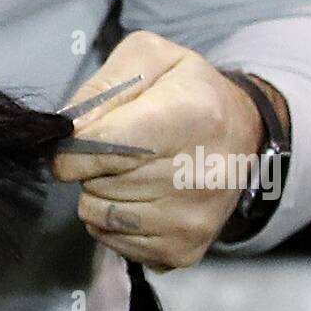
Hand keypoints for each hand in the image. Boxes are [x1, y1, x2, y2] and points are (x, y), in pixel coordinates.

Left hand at [51, 31, 266, 270]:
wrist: (243, 135)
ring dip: (101, 193)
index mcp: (192, 117)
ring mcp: (191, 220)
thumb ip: (101, 88)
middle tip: (122, 151)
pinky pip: (110, 239)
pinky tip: (142, 197)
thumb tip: (68, 132)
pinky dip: (114, 219)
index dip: (74, 147)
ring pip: (96, 213)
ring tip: (134, 172)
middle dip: (92, 166)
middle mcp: (197, 176)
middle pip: (95, 182)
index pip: (101, 146)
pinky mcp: (182, 251)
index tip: (76, 142)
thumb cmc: (188, 93)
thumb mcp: (150, 60)